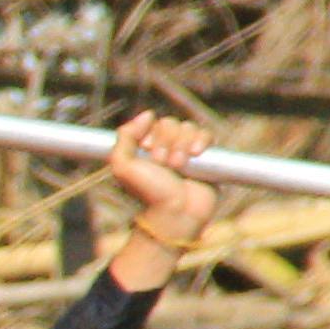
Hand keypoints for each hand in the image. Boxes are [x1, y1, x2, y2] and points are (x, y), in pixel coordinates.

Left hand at [94, 110, 219, 290]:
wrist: (175, 214)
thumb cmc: (148, 193)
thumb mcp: (122, 165)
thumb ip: (125, 136)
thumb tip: (149, 114)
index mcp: (146, 147)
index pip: (152, 123)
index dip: (151, 134)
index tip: (148, 152)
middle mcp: (167, 147)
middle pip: (171, 123)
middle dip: (166, 141)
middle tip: (164, 164)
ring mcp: (187, 152)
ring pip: (188, 127)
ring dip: (181, 144)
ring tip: (178, 166)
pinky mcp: (207, 158)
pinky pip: (206, 135)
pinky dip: (201, 139)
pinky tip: (196, 153)